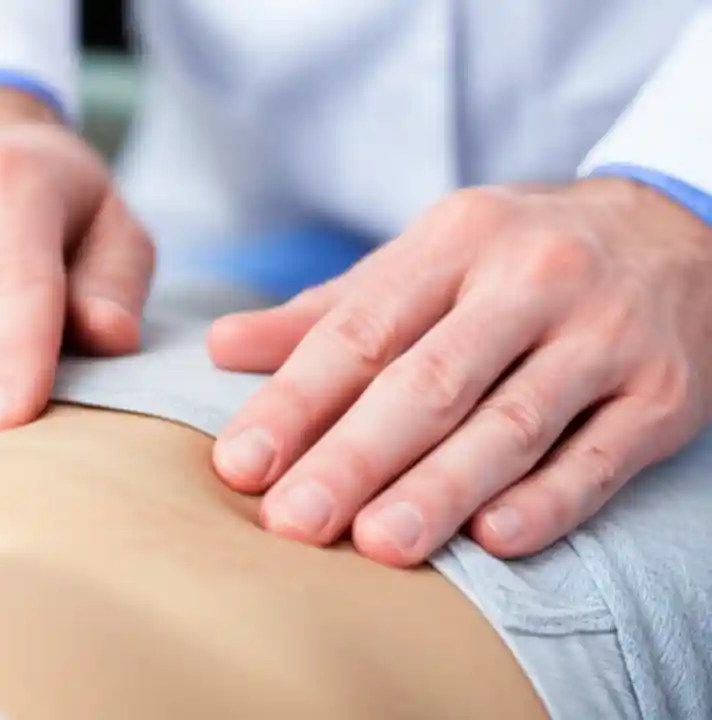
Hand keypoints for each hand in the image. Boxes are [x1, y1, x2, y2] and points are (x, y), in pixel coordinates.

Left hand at [209, 179, 711, 566]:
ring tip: (380, 545)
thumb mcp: (427, 258)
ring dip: (444, 488)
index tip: (242, 464)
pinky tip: (494, 540)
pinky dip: (550, 500)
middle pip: (431, 380)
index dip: (297, 401)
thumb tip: (222, 348)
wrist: (680, 226)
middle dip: (356, 455)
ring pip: (513, 423)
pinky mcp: (665, 392)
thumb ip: (329, 311)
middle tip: (294, 521)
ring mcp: (606, 336)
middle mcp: (532, 280)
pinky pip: (602, 455)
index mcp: (456, 242)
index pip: (361, 330)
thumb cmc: (518, 256)